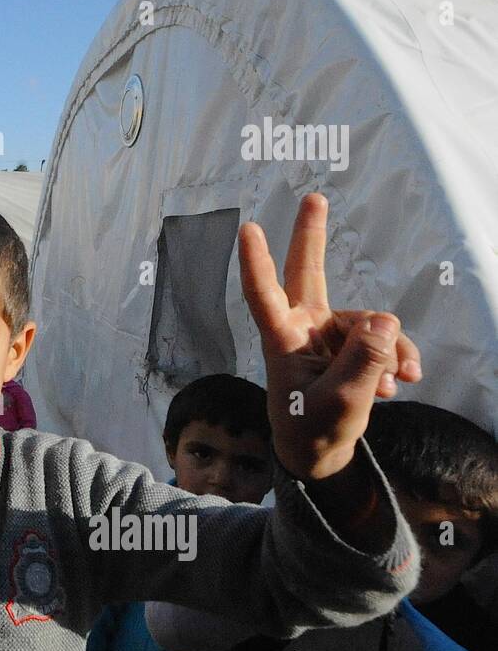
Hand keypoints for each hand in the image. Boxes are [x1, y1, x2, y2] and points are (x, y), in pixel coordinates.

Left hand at [241, 194, 421, 479]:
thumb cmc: (314, 427)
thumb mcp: (342, 401)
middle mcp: (303, 329)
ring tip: (399, 382)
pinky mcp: (351, 344)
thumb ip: (363, 362)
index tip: (248, 229)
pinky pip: (384, 338)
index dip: (257, 263)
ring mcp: (327, 334)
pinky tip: (403, 382)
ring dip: (391, 348)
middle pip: (306, 273)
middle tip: (313, 197)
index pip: (265, 296)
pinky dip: (397, 358)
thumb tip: (385, 320)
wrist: (320, 452)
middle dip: (311, 236)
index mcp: (283, 341)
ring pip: (369, 321)